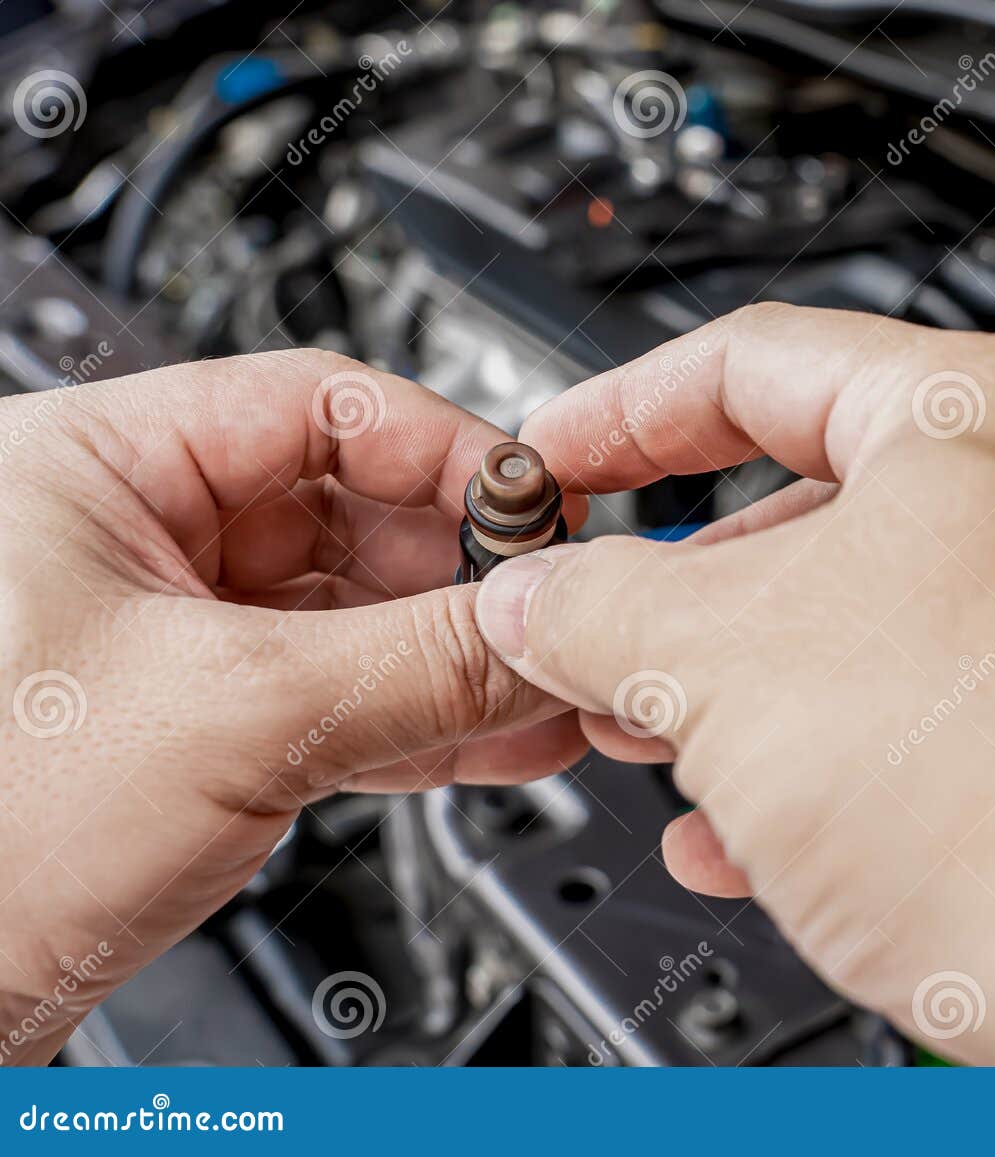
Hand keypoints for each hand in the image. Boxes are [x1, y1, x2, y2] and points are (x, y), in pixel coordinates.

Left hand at [0, 351, 585, 1063]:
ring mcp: (169, 639)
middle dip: (465, 575)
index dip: (446, 453)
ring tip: (543, 687)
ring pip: (356, 616)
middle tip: (550, 616)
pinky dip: (422, 719)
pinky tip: (498, 737)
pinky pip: (339, 697)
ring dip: (459, 658)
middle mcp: (132, 539)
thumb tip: (545, 634)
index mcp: (94, 468)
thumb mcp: (235, 715)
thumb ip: (421, 665)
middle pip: (353, 513)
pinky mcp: (198, 728)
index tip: (537, 511)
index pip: (318, 405)